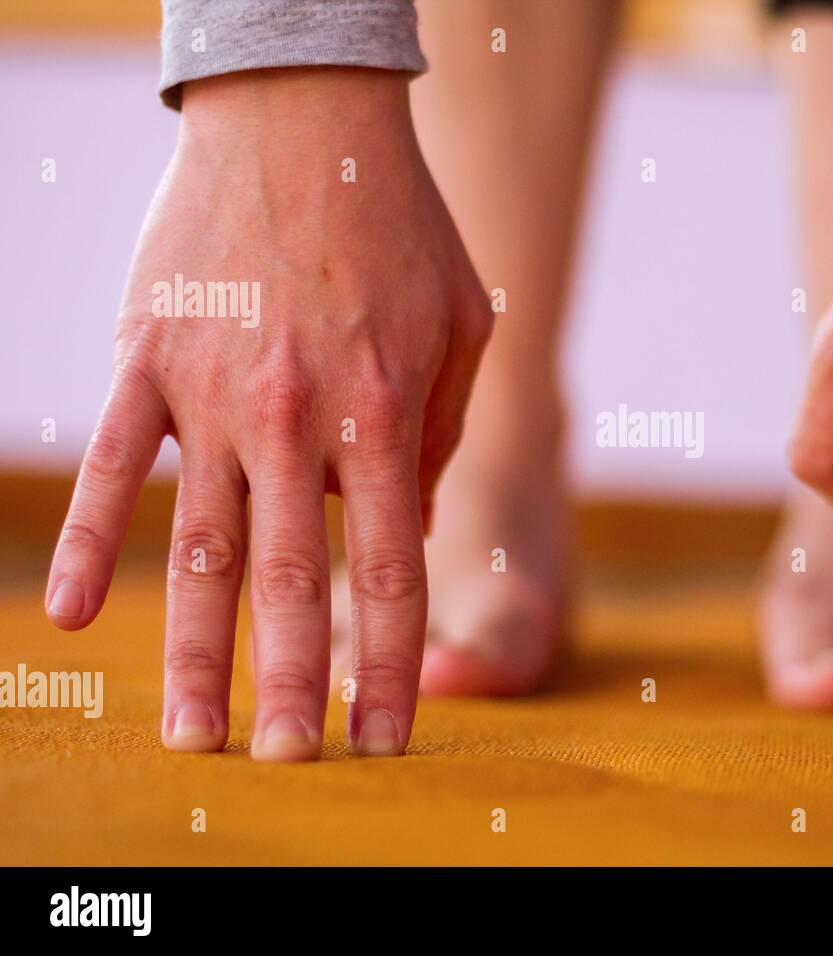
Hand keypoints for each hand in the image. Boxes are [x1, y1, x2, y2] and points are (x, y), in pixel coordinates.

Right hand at [45, 68, 491, 760]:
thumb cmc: (399, 226)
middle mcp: (294, 419)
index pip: (391, 571)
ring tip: (194, 737)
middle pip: (295, 581)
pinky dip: (95, 543)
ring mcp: (211, 393)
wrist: (305, 118)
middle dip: (296, 685)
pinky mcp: (146, 361)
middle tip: (292, 767)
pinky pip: (113, 468)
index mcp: (380, 415)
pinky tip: (76, 619)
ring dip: (196, 652)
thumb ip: (439, 434)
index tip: (386, 736)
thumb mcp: (463, 327)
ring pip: (202, 548)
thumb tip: (409, 522)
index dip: (392, 664)